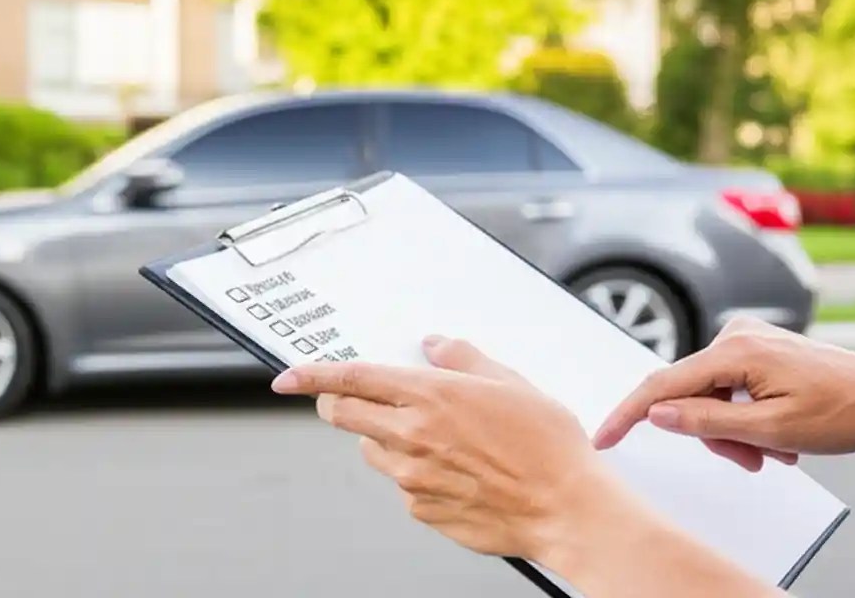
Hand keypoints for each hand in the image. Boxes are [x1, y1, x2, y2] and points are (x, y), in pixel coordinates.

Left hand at [270, 336, 616, 562]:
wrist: (567, 508)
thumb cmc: (548, 448)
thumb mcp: (511, 383)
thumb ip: (464, 359)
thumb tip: (436, 346)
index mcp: (430, 396)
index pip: (351, 378)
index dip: (312, 375)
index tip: (287, 376)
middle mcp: (412, 436)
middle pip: (344, 414)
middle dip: (341, 403)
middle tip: (360, 400)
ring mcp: (413, 477)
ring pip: (372, 451)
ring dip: (387, 440)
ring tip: (439, 441)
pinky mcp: (422, 509)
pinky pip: (402, 487)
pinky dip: (417, 476)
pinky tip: (457, 472)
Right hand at [594, 317, 854, 470]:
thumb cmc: (845, 410)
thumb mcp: (773, 429)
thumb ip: (708, 421)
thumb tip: (656, 413)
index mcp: (737, 351)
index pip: (663, 385)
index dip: (629, 414)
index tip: (604, 437)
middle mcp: (736, 335)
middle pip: (691, 394)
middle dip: (713, 433)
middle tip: (752, 460)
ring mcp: (746, 339)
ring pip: (710, 395)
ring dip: (733, 429)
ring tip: (774, 450)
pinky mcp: (756, 347)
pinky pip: (728, 386)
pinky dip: (744, 414)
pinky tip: (774, 430)